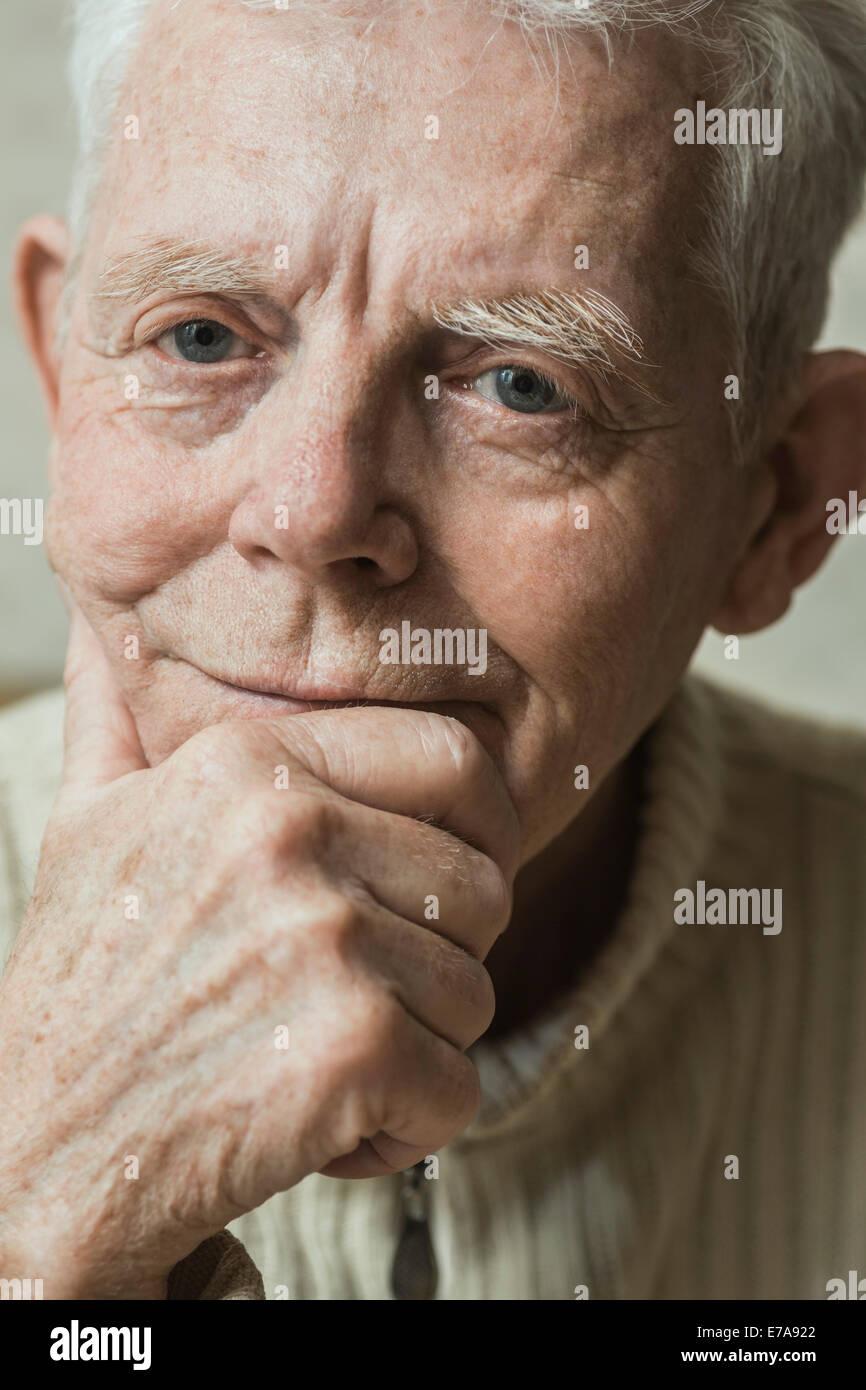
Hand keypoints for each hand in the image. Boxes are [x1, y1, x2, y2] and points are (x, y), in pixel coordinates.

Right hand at [0, 607, 519, 1297]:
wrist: (40, 1153)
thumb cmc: (86, 986)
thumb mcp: (89, 825)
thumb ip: (118, 718)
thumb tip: (105, 627)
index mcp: (245, 765)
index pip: (456, 762)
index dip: (478, 832)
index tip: (442, 887)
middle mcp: (288, 835)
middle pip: (482, 882)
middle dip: (442, 954)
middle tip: (361, 994)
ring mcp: (324, 940)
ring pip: (476, 990)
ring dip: (416, 1046)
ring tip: (319, 1054)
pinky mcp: (351, 1049)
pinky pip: (460, 1088)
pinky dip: (405, 1127)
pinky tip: (322, 1123)